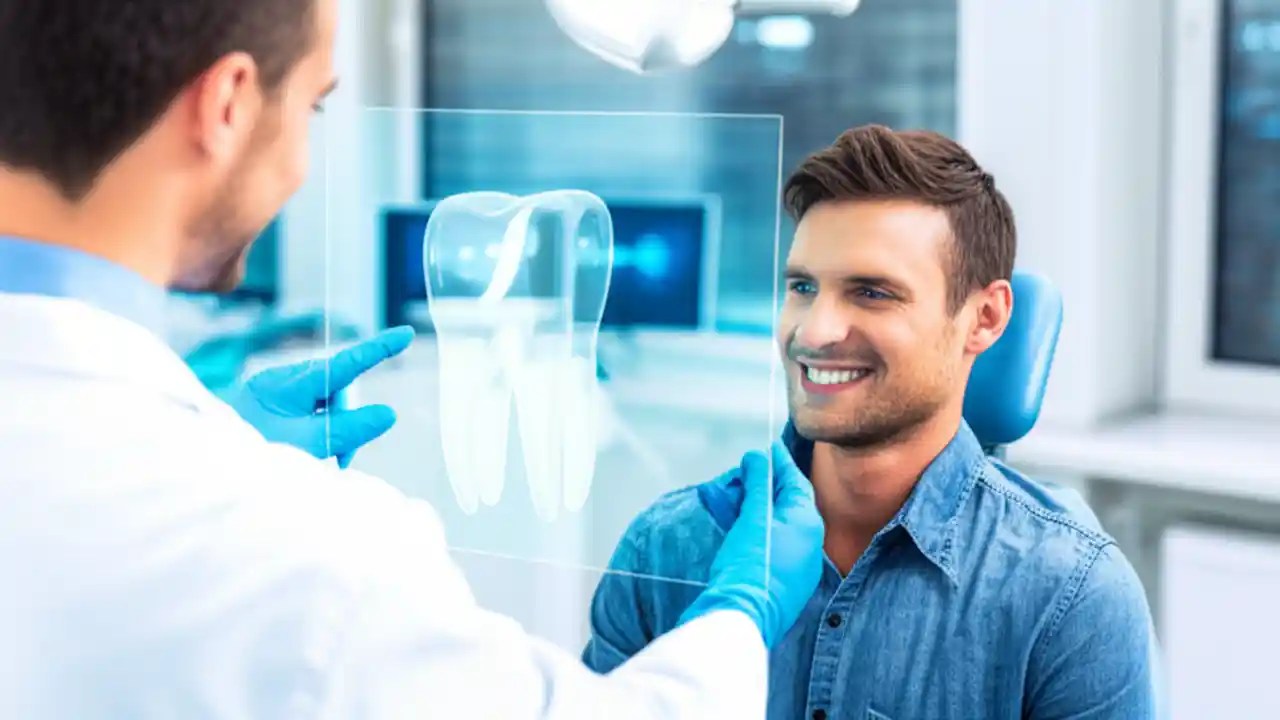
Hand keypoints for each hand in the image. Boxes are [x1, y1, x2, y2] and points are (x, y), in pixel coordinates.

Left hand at [223, 326, 414, 467]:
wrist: (203, 469)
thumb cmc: (250, 454)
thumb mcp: (307, 446)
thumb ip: (350, 430)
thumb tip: (388, 412)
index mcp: (287, 384)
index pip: (343, 363)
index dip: (378, 350)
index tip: (406, 334)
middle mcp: (283, 381)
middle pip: (338, 392)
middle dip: (347, 423)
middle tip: (340, 459)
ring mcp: (278, 394)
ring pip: (328, 406)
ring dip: (334, 433)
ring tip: (322, 463)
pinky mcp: (275, 406)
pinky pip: (313, 414)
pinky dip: (321, 434)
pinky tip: (312, 455)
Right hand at [678, 441, 824, 647]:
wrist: (744, 617)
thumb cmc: (749, 563)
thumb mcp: (752, 517)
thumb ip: (758, 484)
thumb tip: (759, 456)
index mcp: (807, 522)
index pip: (795, 481)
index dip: (779, 462)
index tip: (769, 448)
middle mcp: (811, 542)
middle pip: (789, 503)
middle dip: (768, 486)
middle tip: (748, 473)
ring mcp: (802, 565)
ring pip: (784, 525)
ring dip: (764, 510)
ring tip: (741, 500)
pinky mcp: (789, 583)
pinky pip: (779, 545)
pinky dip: (764, 531)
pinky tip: (747, 531)